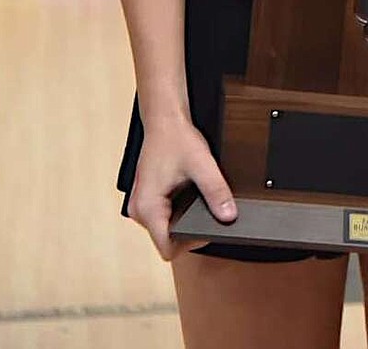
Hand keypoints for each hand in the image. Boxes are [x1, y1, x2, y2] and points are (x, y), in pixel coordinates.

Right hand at [127, 115, 236, 260]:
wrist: (164, 119)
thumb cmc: (176, 138)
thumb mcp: (202, 165)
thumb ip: (216, 191)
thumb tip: (228, 215)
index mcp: (148, 207)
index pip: (167, 248)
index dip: (189, 244)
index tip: (206, 229)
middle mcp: (139, 210)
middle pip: (167, 239)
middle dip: (188, 230)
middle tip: (206, 210)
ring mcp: (140, 205)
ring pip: (165, 228)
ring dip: (182, 220)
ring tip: (196, 199)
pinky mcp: (146, 198)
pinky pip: (163, 216)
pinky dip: (177, 211)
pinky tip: (187, 195)